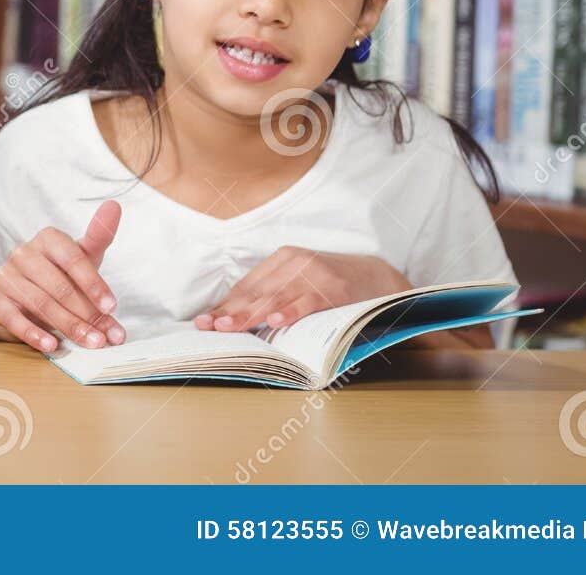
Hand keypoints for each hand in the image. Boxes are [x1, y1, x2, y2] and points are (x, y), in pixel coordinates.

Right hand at [0, 200, 123, 351]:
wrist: (25, 300)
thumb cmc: (61, 275)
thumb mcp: (83, 257)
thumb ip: (99, 236)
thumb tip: (114, 205)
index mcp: (47, 238)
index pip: (72, 258)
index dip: (93, 283)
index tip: (111, 306)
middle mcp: (22, 253)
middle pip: (57, 285)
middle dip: (85, 313)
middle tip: (105, 335)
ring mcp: (5, 276)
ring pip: (39, 303)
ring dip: (67, 326)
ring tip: (89, 343)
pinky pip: (13, 318)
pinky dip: (34, 333)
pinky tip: (52, 346)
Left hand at [195, 247, 409, 331]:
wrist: (380, 278)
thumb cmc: (334, 285)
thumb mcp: (300, 282)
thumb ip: (273, 294)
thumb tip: (236, 317)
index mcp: (282, 259)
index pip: (246, 285)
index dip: (225, 304)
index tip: (204, 321)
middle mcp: (294, 262)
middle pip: (255, 291)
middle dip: (230, 311)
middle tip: (209, 327)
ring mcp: (314, 273)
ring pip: (275, 297)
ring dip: (250, 314)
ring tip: (230, 327)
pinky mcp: (334, 287)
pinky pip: (307, 302)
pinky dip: (291, 312)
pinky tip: (275, 322)